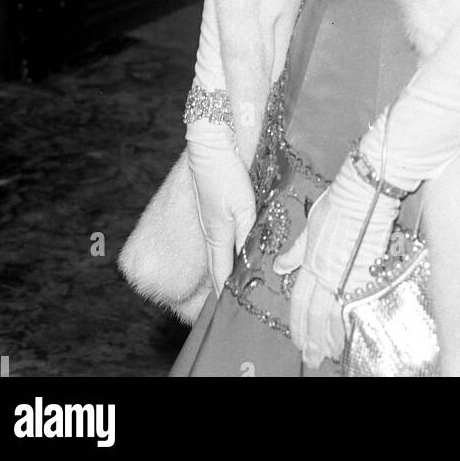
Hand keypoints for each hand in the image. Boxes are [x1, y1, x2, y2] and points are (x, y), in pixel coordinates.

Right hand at [186, 121, 255, 298]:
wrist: (208, 149)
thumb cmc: (226, 175)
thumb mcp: (243, 204)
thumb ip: (248, 231)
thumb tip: (252, 258)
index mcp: (217, 236)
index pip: (220, 274)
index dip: (225, 293)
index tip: (229, 311)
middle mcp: (210, 233)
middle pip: (215, 268)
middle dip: (220, 287)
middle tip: (228, 306)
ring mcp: (208, 222)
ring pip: (216, 254)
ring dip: (222, 271)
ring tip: (230, 287)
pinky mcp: (211, 211)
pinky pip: (217, 241)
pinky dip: (222, 254)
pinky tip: (231, 252)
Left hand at [273, 159, 399, 368]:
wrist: (363, 191)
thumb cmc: (337, 202)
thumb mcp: (310, 224)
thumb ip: (295, 250)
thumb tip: (279, 265)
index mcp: (310, 260)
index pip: (299, 300)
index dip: (297, 323)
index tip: (297, 340)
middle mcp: (325, 271)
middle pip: (314, 314)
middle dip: (311, 339)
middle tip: (311, 358)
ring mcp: (346, 273)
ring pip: (333, 315)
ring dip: (329, 337)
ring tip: (328, 354)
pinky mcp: (366, 272)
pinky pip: (355, 305)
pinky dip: (350, 323)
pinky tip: (350, 335)